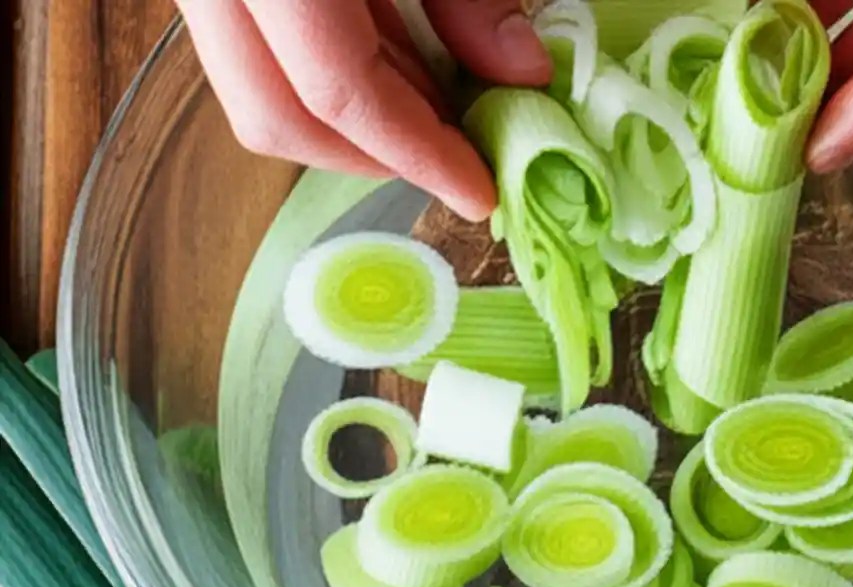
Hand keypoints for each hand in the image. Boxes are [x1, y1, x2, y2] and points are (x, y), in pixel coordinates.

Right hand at [177, 0, 552, 220]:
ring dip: (356, 123)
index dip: (419, 151)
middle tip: (456, 158)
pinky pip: (258, 59)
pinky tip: (395, 65)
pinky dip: (330, 80)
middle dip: (376, 158)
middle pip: (278, 119)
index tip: (481, 190)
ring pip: (260, 97)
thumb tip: (523, 77)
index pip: (338, 92)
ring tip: (436, 109)